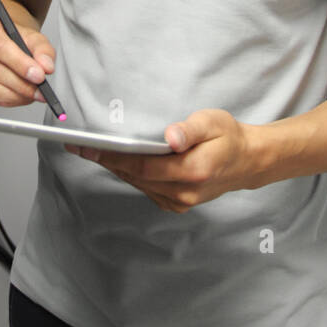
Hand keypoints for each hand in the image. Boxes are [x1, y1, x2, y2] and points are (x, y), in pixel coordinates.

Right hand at [0, 12, 55, 107]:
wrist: (10, 43)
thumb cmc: (18, 39)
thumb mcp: (36, 38)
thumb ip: (43, 51)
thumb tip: (45, 66)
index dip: (20, 64)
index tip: (38, 75)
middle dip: (21, 84)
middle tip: (39, 89)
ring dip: (15, 95)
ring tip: (31, 93)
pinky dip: (7, 101)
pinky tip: (19, 95)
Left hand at [64, 108, 260, 212]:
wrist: (247, 162)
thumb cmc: (229, 137)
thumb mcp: (214, 122)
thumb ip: (191, 130)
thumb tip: (171, 136)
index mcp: (193, 171)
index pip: (143, 166)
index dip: (113, 157)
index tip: (89, 147)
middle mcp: (184, 193)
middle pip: (136, 176)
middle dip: (106, 161)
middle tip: (80, 147)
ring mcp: (181, 202)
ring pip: (139, 184)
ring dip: (115, 168)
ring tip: (92, 152)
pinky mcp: (177, 203)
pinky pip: (146, 188)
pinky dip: (131, 175)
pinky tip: (117, 162)